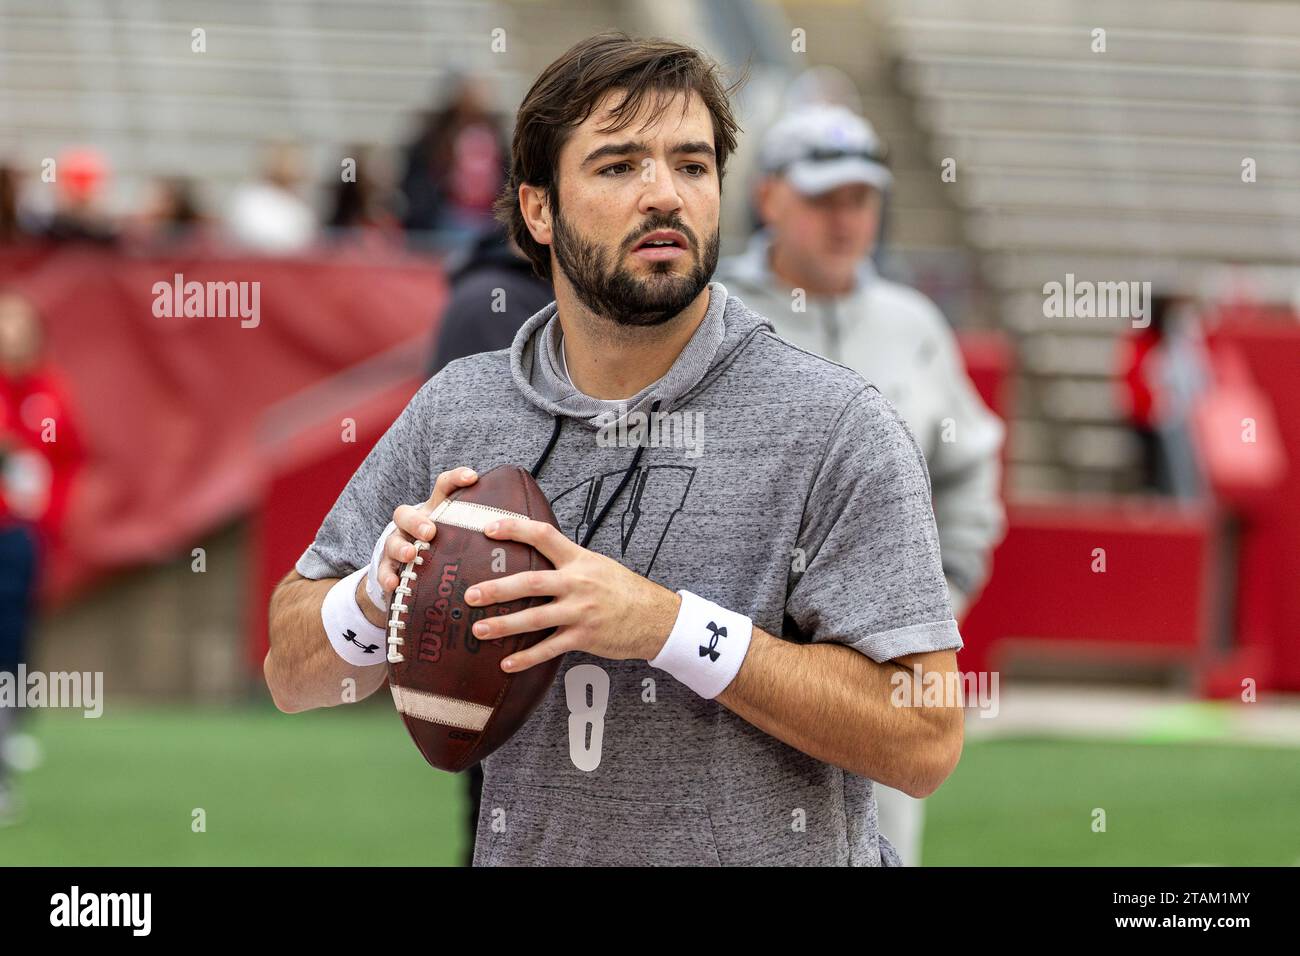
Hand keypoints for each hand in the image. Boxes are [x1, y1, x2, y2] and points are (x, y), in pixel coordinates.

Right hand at [354, 467, 478, 627]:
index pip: (444, 487)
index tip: (473, 477)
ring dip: (401, 546)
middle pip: (407, 512)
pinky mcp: (388, 568)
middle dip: (418, 520)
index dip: (457, 478)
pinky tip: (394, 585)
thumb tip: (531, 530)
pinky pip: (383, 570)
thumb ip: (487, 532)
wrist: (415, 576)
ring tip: (412, 555)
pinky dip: (388, 576)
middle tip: (431, 531)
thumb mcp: (466, 539)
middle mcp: (414, 525)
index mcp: (436, 512)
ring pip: (393, 540)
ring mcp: (398, 545)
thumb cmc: (450, 551)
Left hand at [464, 517, 681, 672]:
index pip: (543, 536)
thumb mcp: (597, 565)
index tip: (488, 529)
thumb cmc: (624, 590)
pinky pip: (549, 649)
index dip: (514, 529)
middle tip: (470, 595)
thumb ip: (568, 561)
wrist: (655, 617)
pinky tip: (506, 664)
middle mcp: (578, 583)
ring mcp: (580, 611)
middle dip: (497, 589)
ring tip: (479, 630)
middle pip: (530, 583)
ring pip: (535, 618)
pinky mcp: (584, 637)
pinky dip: (526, 658)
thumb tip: (535, 553)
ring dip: (504, 625)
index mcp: (579, 559)